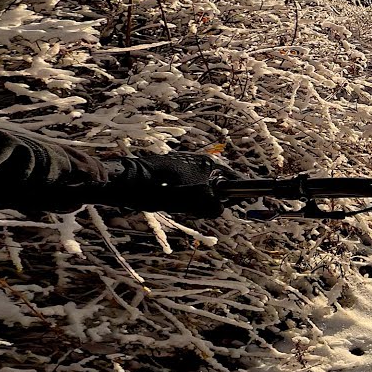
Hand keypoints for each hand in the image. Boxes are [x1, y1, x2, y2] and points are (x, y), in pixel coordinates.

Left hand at [97, 154, 236, 217]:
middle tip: (205, 209)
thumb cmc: (160, 187)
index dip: (238, 189)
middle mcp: (197, 162)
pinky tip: (175, 203)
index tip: (244, 200)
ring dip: (197, 200)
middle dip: (213, 198)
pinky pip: (187, 188)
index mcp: (206, 164)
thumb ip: (212, 205)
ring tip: (186, 206)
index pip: (231, 176)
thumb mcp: (192, 200)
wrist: (127, 180)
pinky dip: (185, 198)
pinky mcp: (170, 174)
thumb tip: (220, 208)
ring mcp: (183, 167)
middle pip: (216, 184)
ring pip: (201, 188)